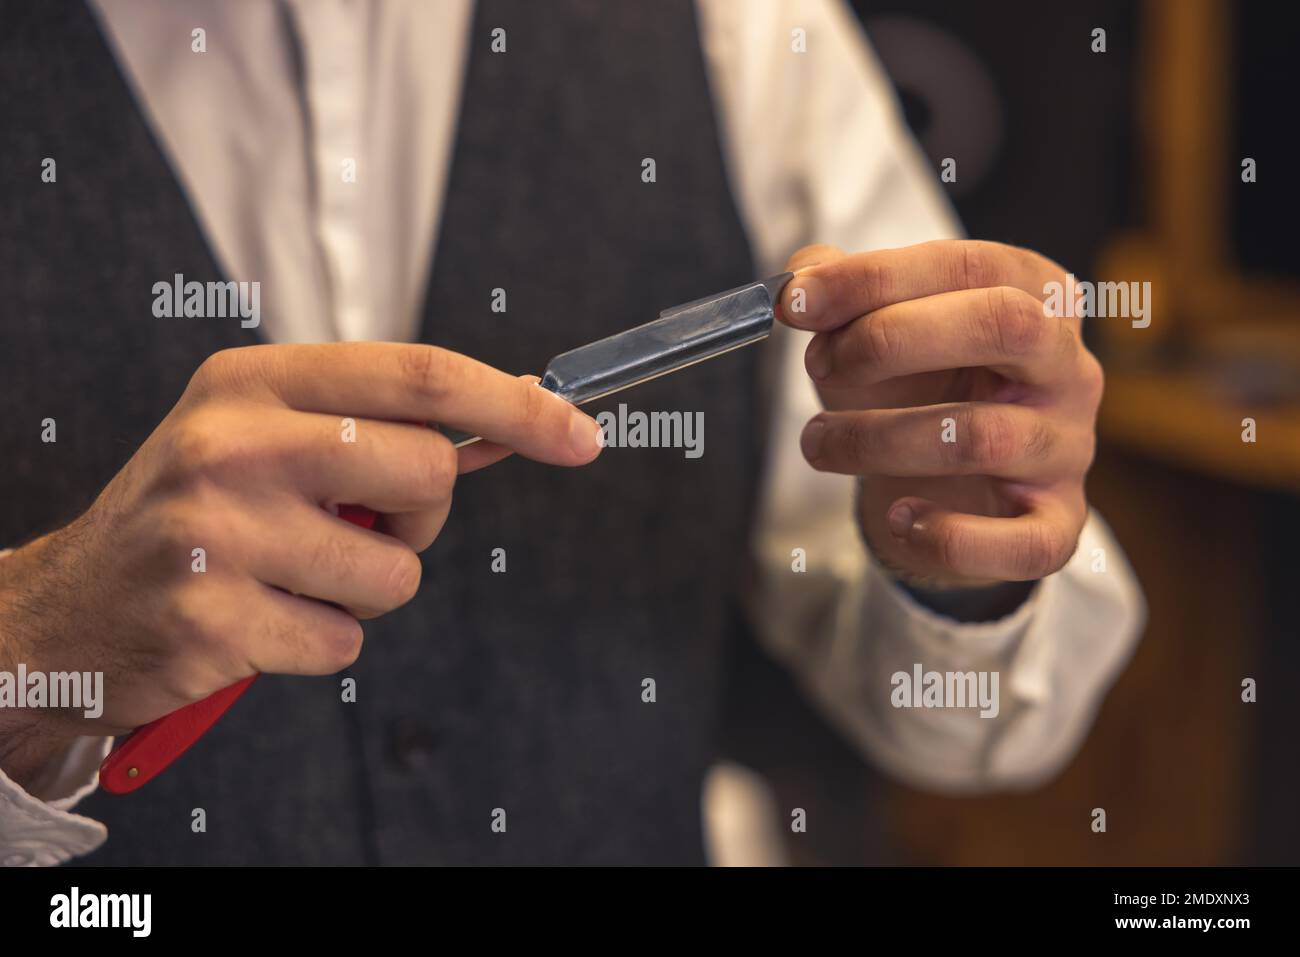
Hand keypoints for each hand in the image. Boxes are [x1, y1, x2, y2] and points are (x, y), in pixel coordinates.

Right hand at [0, 342, 602, 786]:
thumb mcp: (262, 436)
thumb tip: (505, 426)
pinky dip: (319, 643)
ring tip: (290, 577)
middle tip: (358, 526)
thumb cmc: (196, 515)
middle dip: (419, 518)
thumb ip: (371, 424)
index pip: (417, 375)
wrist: (67, 609)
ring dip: (364, 589)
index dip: (514, 406)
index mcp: (254, 382)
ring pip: (395, 573)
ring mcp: (218, 529)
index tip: (581, 434)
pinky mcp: (213, 616)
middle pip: (426, 474)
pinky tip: (259, 622)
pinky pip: (345, 643)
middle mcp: (232, 441)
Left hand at [778, 240, 1103, 587]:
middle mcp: (1067, 366)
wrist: (951, 486)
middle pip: (1004, 325)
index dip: (875, 278)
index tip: (797, 301)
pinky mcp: (1057, 523)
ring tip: (817, 442)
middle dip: (892, 339)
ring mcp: (1069, 447)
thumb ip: (844, 293)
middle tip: (820, 364)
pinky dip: (951, 537)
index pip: (967, 265)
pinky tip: (900, 518)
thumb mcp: (876, 330)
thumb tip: (803, 276)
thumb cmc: (919, 390)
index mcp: (1034, 296)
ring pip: (983, 435)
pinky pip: (1022, 542)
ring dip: (877, 439)